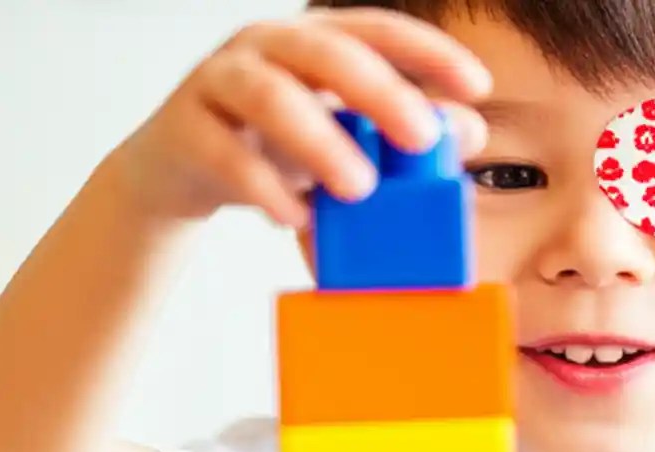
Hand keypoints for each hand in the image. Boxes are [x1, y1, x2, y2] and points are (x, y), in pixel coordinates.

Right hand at [107, 8, 491, 228]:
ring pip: (269, 96)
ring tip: (359, 189)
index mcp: (314, 42)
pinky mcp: (184, 127)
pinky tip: (296, 218)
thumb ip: (401, 134)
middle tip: (420, 138)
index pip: (376, 31)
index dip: (428, 53)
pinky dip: (265, 188)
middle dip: (379, 92)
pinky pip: (224, 152)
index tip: (477, 86)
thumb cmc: (272, 146)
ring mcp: (219, 81)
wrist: (177, 171)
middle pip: (325, 53)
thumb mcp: (344, 139)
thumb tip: (467, 132)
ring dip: (320, 142)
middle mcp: (266, 48)